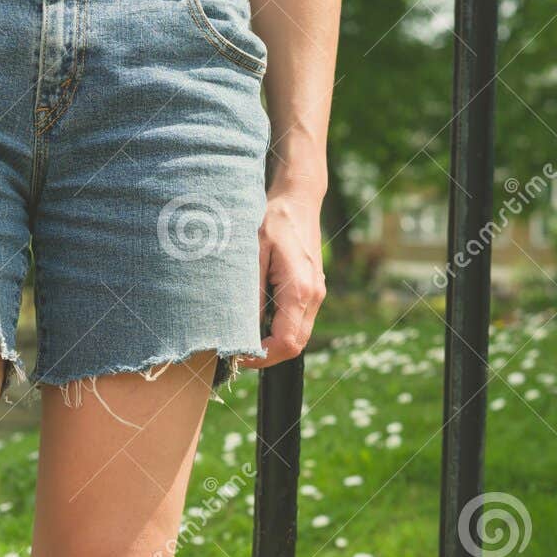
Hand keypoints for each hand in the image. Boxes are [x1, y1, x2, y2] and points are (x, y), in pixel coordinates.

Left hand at [239, 176, 326, 369]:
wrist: (298, 201)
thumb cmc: (273, 221)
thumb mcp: (252, 253)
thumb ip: (249, 292)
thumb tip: (240, 328)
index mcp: (300, 289)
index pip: (286, 342)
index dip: (262, 356)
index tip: (239, 354)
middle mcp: (314, 296)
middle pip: (295, 345)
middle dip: (267, 354)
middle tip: (238, 349)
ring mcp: (317, 294)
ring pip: (298, 335)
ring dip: (273, 341)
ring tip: (245, 333)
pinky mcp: (313, 290)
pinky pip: (298, 321)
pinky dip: (279, 328)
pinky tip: (258, 317)